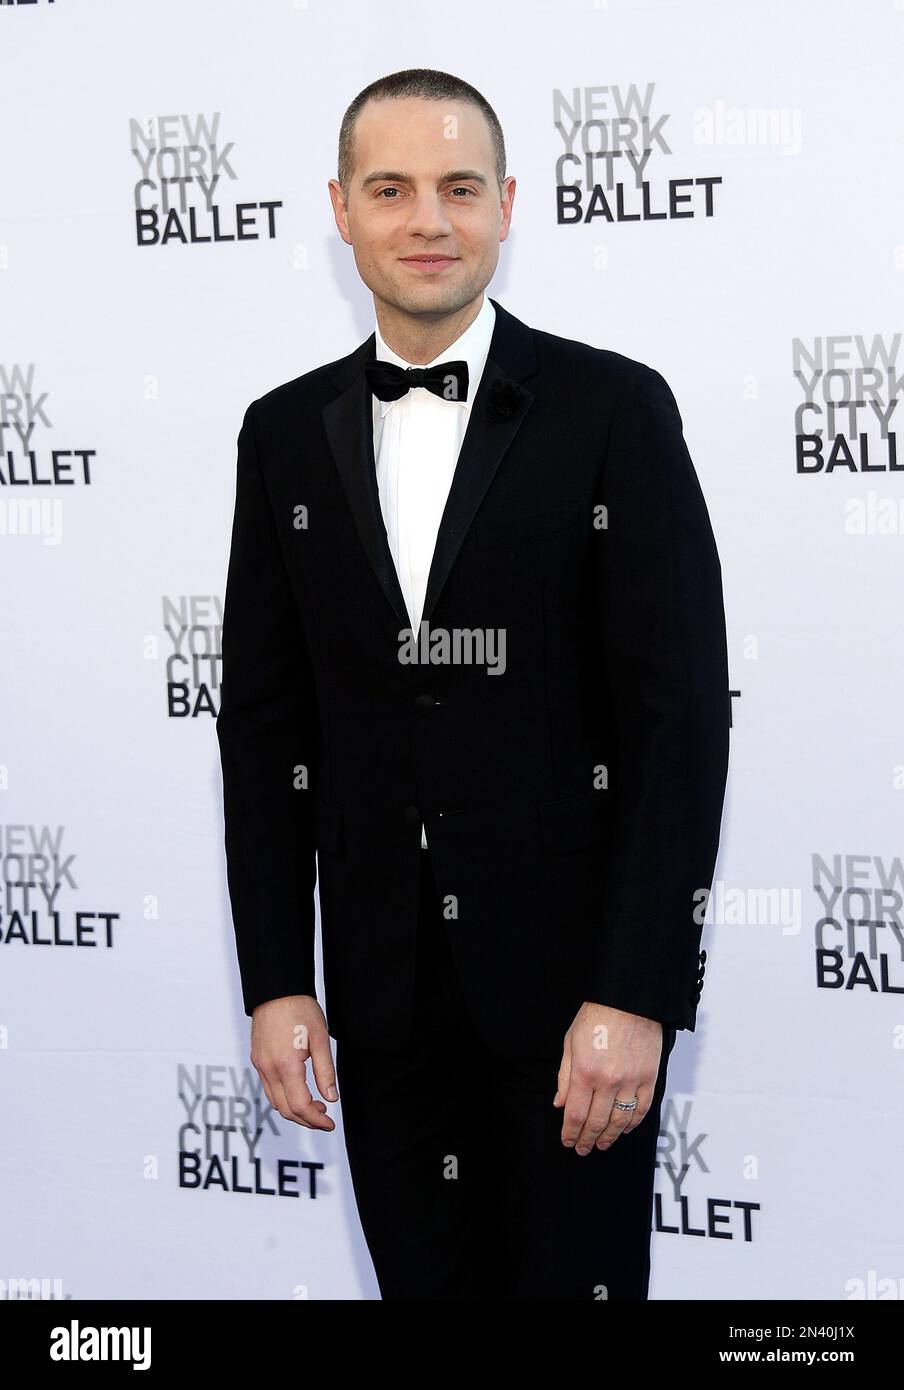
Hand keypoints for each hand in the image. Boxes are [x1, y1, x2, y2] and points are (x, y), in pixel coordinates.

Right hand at [250, 994, 337, 1130]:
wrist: (276, 990)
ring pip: (274, 1102)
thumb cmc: (300, 1009)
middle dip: (306, 1120)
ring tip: (314, 1105)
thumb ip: (325, 1071)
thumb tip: (331, 1098)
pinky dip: (283, 1098)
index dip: (316, 1120)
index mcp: (286, 1065)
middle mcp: (269, 1069)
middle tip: (324, 1119)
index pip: (300, 1106)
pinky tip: (298, 1091)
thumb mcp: (321, 1039)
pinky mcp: (257, 1060)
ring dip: (294, 1110)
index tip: (330, 1123)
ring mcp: (260, 1065)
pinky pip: (268, 1088)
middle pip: (285, 1109)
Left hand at [554, 1003, 662, 1154]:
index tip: (568, 1142)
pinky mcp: (649, 1077)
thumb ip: (565, 1077)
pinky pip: (642, 1109)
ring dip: (609, 1137)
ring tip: (601, 1144)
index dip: (570, 1133)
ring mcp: (631, 1081)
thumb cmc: (596, 1016)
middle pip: (596, 1122)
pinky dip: (632, 1123)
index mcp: (585, 1072)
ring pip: (619, 1121)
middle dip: (587, 1139)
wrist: (629, 1000)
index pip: (576, 1115)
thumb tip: (560, 1104)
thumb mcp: (570, 1043)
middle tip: (583, 1149)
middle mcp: (608, 1081)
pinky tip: (624, 1129)